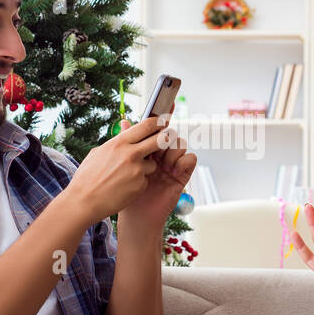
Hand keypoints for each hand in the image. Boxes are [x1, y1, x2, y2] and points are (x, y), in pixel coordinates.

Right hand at [68, 114, 172, 221]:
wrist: (83, 202)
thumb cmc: (87, 176)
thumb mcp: (98, 152)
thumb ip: (116, 141)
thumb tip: (126, 128)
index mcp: (119, 142)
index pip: (147, 126)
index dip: (158, 122)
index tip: (163, 121)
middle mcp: (131, 154)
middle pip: (160, 140)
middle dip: (165, 139)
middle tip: (166, 140)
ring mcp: (137, 171)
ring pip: (152, 164)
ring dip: (145, 168)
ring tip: (126, 175)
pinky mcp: (140, 186)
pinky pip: (145, 180)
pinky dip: (138, 183)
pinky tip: (124, 187)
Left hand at [114, 115, 196, 229]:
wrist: (135, 215)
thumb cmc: (126, 191)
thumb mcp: (123, 163)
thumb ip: (126, 141)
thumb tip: (124, 121)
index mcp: (147, 149)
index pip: (157, 129)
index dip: (163, 115)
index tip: (167, 99)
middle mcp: (161, 154)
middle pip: (170, 133)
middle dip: (165, 137)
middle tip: (155, 148)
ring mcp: (172, 164)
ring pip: (180, 144)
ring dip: (171, 150)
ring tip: (162, 163)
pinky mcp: (181, 175)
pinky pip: (191, 159)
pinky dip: (184, 160)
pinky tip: (173, 169)